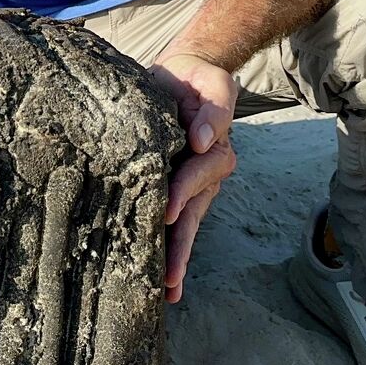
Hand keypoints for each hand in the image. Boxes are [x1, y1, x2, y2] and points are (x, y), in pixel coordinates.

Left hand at [147, 51, 239, 305]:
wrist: (182, 73)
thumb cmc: (198, 79)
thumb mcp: (214, 83)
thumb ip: (214, 109)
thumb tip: (201, 140)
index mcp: (212, 152)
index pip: (198, 175)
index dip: (184, 191)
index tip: (168, 211)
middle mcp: (202, 175)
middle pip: (192, 215)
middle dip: (181, 248)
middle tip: (169, 279)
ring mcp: (186, 185)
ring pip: (182, 225)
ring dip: (173, 257)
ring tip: (165, 291)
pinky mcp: (166, 186)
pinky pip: (165, 219)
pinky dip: (160, 246)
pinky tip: (151, 275)